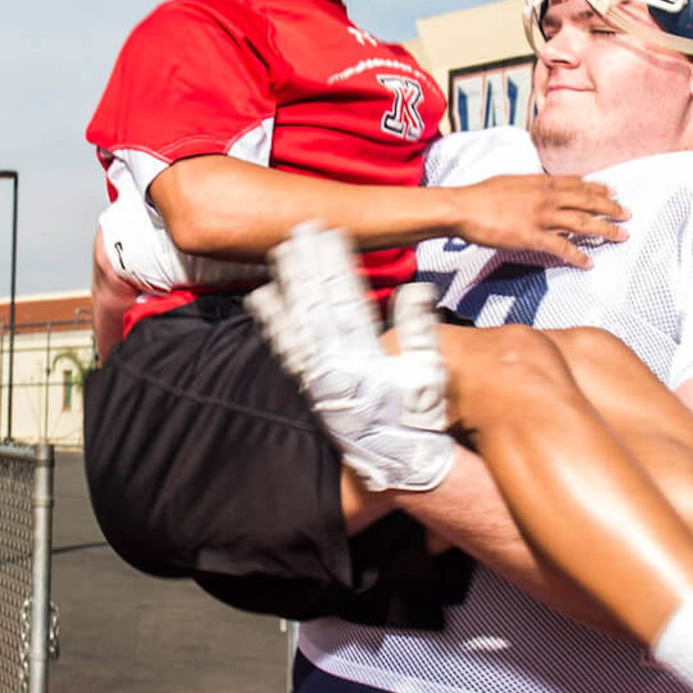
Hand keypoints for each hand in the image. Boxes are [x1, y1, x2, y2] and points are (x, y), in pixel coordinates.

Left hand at [247, 223, 456, 493]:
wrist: (400, 461)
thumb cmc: (420, 418)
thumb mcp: (430, 375)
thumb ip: (420, 332)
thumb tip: (417, 290)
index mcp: (363, 356)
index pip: (344, 298)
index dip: (335, 263)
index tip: (329, 233)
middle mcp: (333, 363)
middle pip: (315, 304)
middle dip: (307, 264)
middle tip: (299, 230)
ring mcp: (317, 375)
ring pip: (296, 321)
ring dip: (288, 284)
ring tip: (280, 252)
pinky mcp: (310, 387)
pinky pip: (286, 349)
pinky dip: (273, 322)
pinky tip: (262, 297)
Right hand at [447, 175, 627, 266]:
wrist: (463, 207)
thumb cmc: (481, 195)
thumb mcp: (511, 182)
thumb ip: (531, 186)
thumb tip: (541, 187)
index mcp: (540, 182)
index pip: (577, 183)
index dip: (597, 187)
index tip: (613, 191)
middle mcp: (546, 197)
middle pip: (587, 201)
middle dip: (610, 207)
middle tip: (628, 213)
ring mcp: (541, 217)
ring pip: (582, 222)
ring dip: (605, 229)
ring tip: (621, 236)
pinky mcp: (532, 237)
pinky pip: (562, 247)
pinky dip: (578, 255)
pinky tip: (589, 263)